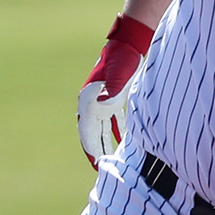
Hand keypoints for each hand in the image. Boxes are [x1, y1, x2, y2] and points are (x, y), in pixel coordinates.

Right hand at [77, 13, 153, 168]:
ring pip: (101, 129)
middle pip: (92, 133)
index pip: (86, 130)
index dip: (90, 148)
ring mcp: (101, 101)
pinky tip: (121, 142)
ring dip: (104, 144)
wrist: (128, 45)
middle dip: (95, 151)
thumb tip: (104, 104)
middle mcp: (92, 103)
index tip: (95, 164)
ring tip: (107, 160)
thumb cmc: (123, 60)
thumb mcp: (118, 74)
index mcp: (89, 100)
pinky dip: (115, 132)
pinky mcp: (113, 98)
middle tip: (100, 170)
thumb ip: (112, 88)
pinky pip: (111, 120)